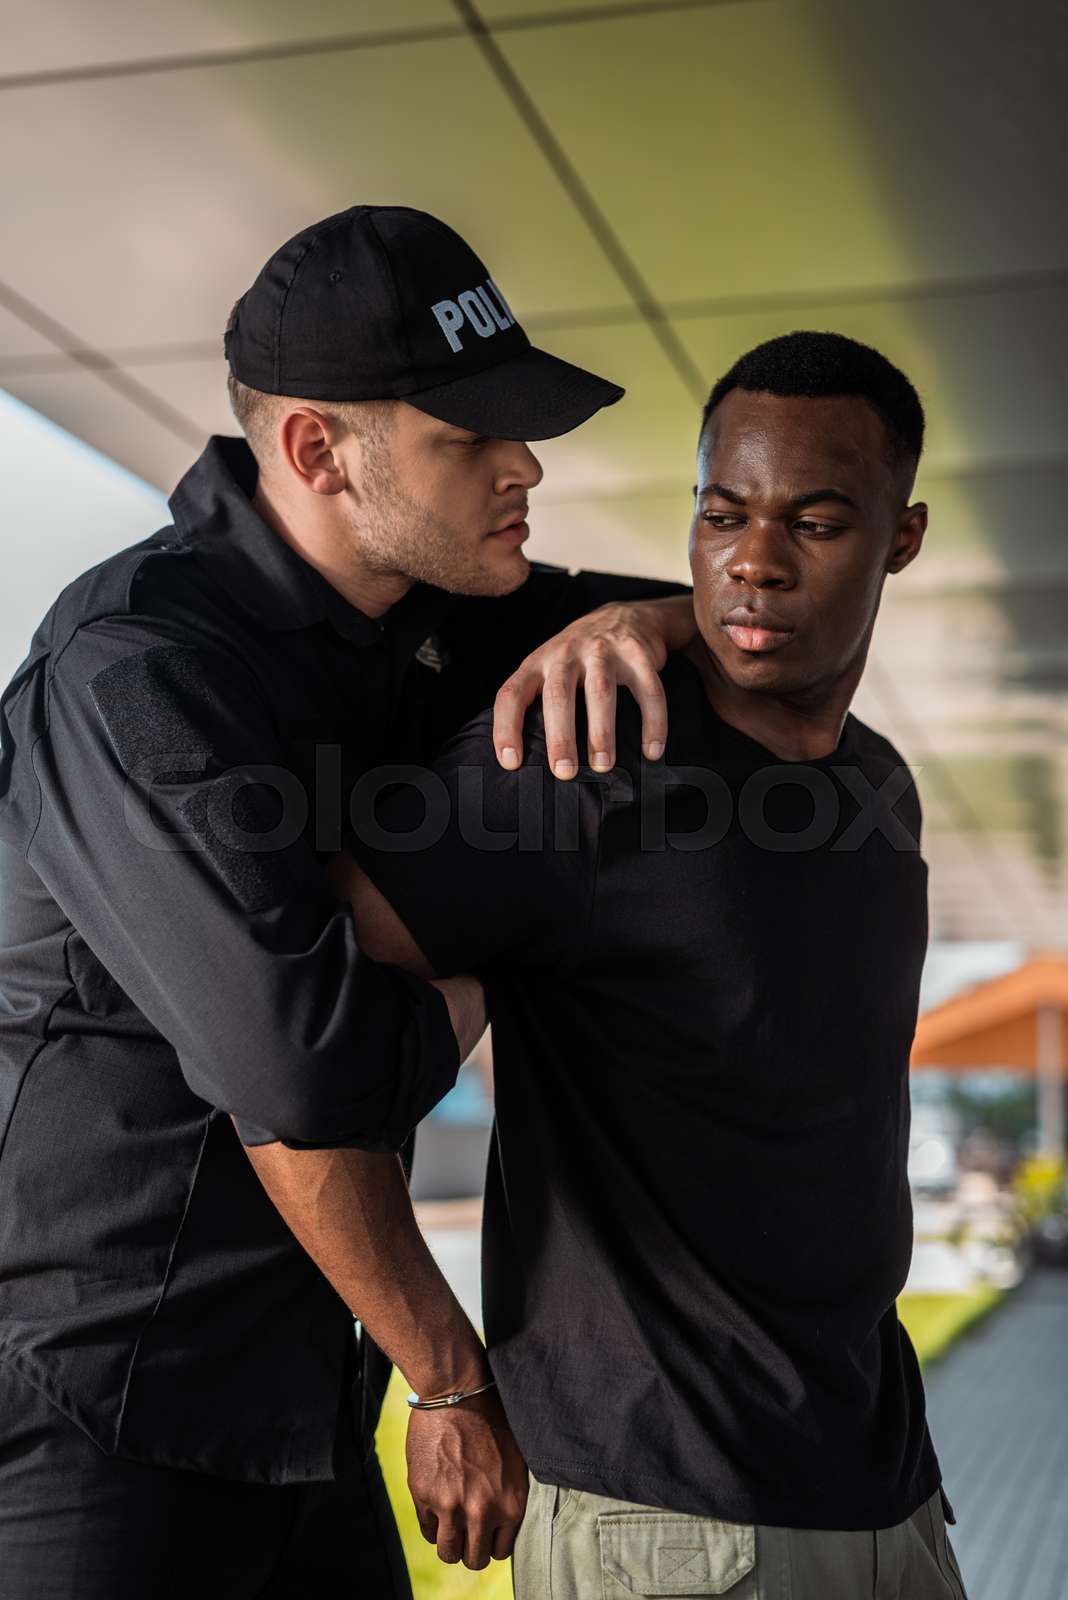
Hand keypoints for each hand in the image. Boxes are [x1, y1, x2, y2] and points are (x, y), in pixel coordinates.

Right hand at [407, 1386, 528, 1569]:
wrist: (457, 1392)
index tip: (485, 1531)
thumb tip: (502, 1524)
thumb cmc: (491, 1419)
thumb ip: (508, 1497)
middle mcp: (483, 1511)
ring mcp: (451, 1505)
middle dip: (470, 1548)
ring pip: (448, 1552)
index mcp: (511, 1504)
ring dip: (449, 1543)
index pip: (501, 1551)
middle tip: (466, 1531)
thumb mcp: (515, 1461)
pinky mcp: (424, 1495)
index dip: (491, 1542)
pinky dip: (431, 1523)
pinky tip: (436, 1504)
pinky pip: (427, 1529)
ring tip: (450, 1525)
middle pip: (475, 1559)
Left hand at [491, 594, 694, 777]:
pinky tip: (652, 752)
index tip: (511, 762)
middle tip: (564, 771)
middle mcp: (567, 653)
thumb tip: (525, 760)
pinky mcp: (638, 654)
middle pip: (558, 695)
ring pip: (600, 692)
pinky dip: (652, 723)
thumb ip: (537, 701)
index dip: (506, 727)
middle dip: (560, 737)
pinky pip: (648, 691)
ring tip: (602, 765)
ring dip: (601, 732)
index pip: (512, 694)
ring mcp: (603, 651)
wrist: (624, 616)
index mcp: (538, 662)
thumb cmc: (578, 658)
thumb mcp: (549, 669)